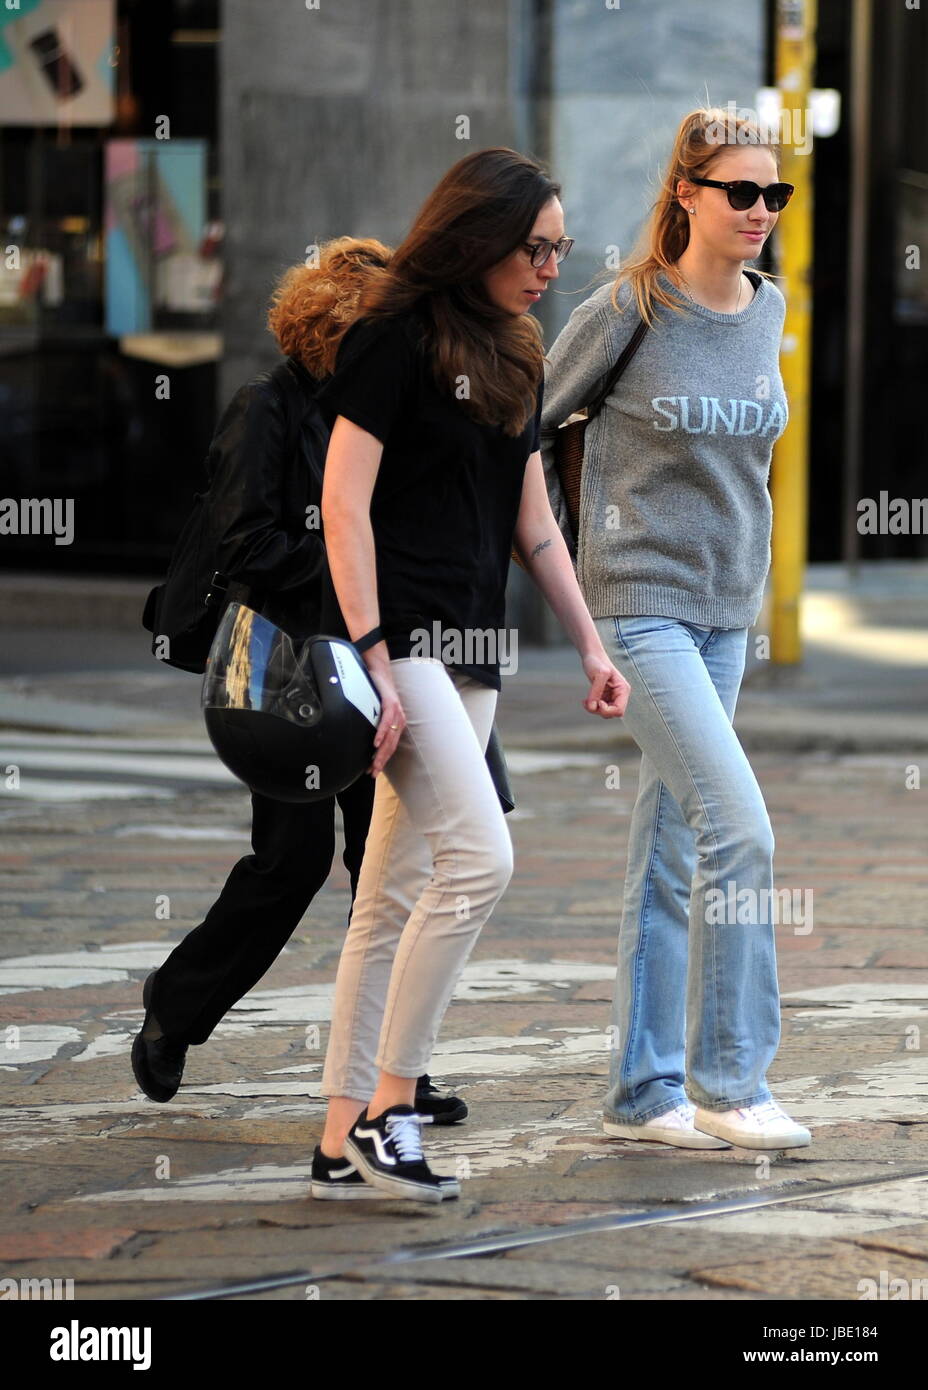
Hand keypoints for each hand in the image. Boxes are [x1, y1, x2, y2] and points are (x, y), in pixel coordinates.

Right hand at [365, 660, 405, 774]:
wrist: (379, 672)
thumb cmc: (376, 692)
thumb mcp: (375, 711)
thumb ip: (373, 724)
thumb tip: (364, 739)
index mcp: (396, 724)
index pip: (390, 747)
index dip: (382, 760)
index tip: (374, 771)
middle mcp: (399, 720)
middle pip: (391, 745)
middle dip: (381, 761)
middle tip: (373, 772)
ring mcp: (396, 712)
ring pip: (389, 737)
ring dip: (381, 752)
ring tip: (374, 763)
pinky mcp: (390, 704)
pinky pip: (385, 722)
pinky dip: (381, 733)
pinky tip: (375, 743)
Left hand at [581, 650, 629, 718]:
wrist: (592, 656)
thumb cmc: (597, 662)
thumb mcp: (598, 675)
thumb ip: (596, 692)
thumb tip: (592, 707)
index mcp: (623, 690)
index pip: (619, 710)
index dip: (607, 710)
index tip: (598, 702)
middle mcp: (620, 695)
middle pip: (612, 714)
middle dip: (600, 711)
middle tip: (588, 703)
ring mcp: (612, 697)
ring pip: (605, 713)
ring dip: (594, 709)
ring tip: (585, 701)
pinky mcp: (605, 697)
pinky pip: (599, 708)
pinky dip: (591, 707)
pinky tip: (584, 701)